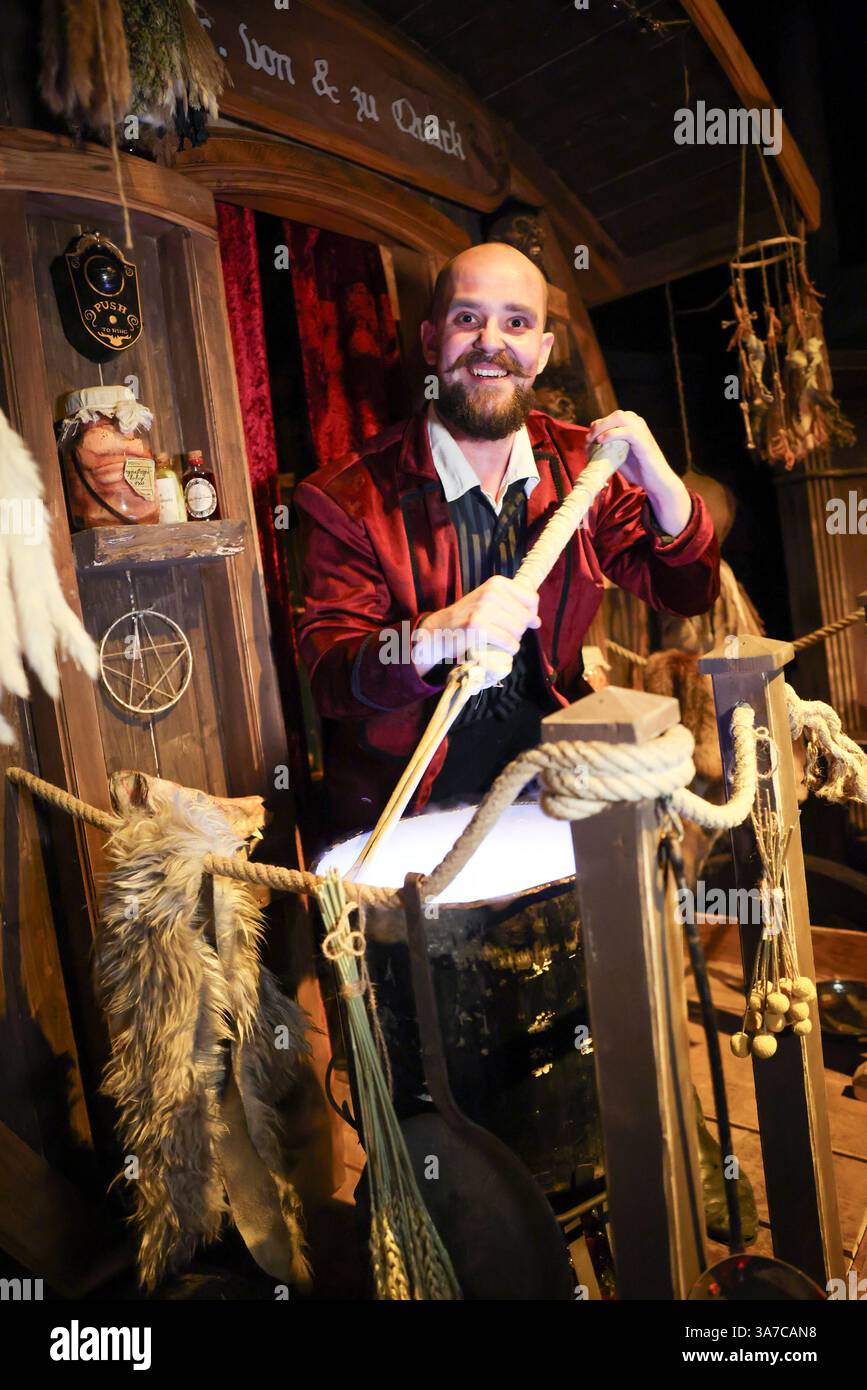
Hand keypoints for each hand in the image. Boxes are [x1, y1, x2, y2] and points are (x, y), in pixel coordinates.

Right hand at [413, 575, 539, 677]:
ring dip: (514, 640)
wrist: (440, 629)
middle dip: (520, 629)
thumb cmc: (468, 616)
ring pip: (518, 630)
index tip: (523, 621)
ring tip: (501, 640)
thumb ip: (513, 607)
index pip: (531, 598)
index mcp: (496, 583)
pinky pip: (508, 642)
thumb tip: (538, 622)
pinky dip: (510, 649)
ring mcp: (483, 610)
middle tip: (506, 633)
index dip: (531, 613)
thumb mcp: (489, 602)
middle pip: (525, 616)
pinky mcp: (478, 628)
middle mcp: (490, 593)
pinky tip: (502, 648)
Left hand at [587, 410, 690, 535]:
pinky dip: (611, 434)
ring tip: (593, 440)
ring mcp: (642, 430)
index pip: (611, 418)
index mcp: (633, 425)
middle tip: (588, 440)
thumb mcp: (618, 456)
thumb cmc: (638, 470)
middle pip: (615, 415)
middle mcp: (638, 423)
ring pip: (620, 417)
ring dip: (603, 427)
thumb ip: (608, 447)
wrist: (656, 481)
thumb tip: (589, 446)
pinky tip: (601, 441)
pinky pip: (626, 431)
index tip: (587, 440)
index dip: (597, 426)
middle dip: (599, 425)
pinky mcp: (644, 440)